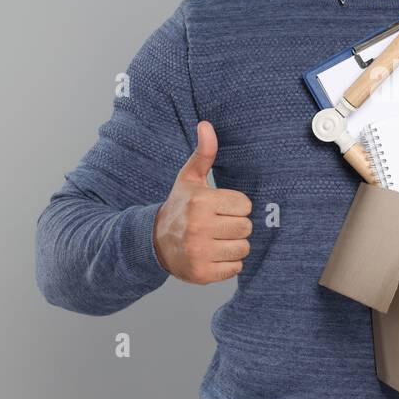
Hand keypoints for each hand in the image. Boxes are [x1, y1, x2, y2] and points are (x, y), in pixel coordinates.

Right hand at [153, 120, 252, 283]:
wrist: (153, 243)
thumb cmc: (179, 207)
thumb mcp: (189, 179)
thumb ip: (203, 153)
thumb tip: (206, 125)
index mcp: (200, 202)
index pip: (245, 205)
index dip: (236, 207)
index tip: (221, 208)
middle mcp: (198, 228)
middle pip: (246, 228)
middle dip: (236, 226)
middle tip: (219, 225)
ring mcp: (199, 253)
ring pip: (243, 249)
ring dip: (234, 246)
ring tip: (216, 240)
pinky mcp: (202, 274)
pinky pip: (235, 269)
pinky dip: (228, 264)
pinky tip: (212, 255)